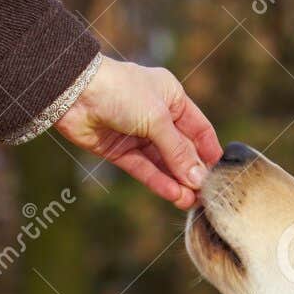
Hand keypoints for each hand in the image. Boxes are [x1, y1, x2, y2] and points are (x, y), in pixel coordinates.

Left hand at [55, 58, 221, 207]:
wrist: (73, 91)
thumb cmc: (120, 91)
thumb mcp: (157, 119)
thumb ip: (178, 151)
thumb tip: (199, 180)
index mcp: (171, 97)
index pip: (199, 129)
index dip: (210, 152)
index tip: (220, 176)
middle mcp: (157, 116)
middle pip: (182, 150)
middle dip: (193, 172)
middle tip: (206, 195)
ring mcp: (138, 135)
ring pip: (164, 164)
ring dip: (177, 183)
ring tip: (191, 202)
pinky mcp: (121, 151)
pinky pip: (145, 170)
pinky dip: (159, 183)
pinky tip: (173, 195)